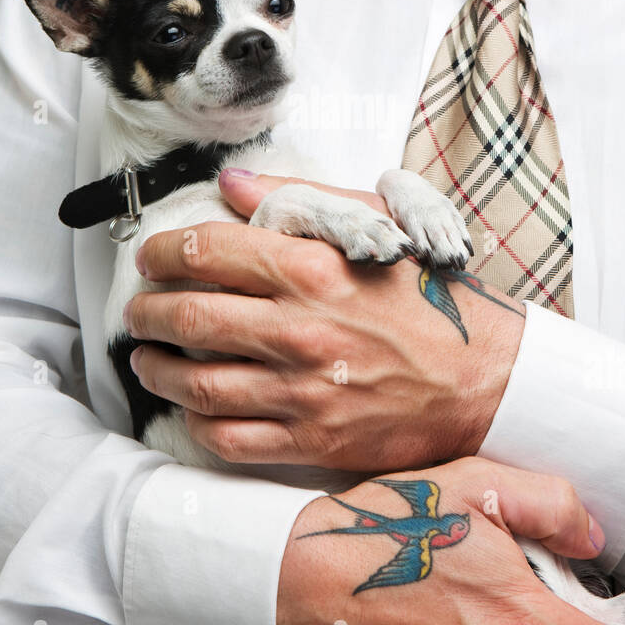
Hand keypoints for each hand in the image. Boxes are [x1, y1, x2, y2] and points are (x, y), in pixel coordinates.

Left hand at [124, 170, 524, 471]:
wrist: (485, 380)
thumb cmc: (430, 300)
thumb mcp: (374, 230)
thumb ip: (297, 203)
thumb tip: (230, 184)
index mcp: (312, 269)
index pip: (206, 253)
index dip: (161, 254)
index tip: (150, 259)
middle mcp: (299, 330)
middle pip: (188, 319)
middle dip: (147, 313)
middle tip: (139, 311)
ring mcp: (303, 391)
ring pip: (196, 384)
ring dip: (157, 370)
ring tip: (148, 359)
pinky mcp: (312, 440)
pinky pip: (228, 438)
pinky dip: (196, 423)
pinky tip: (191, 408)